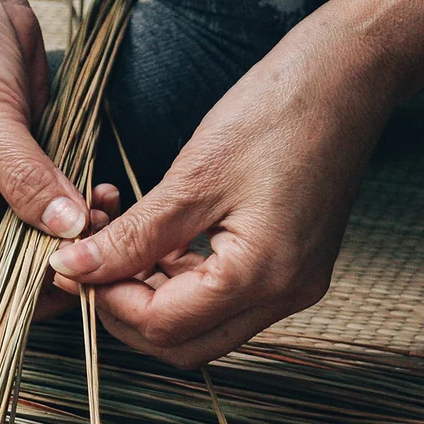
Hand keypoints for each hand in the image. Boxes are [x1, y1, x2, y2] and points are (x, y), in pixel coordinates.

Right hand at [0, 0, 88, 314]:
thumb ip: (28, 181)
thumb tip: (68, 230)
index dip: (27, 284)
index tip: (74, 273)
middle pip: (18, 263)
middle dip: (62, 259)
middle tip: (104, 245)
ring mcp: (1, 186)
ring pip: (46, 235)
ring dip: (81, 232)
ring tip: (108, 211)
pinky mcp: (32, 164)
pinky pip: (62, 203)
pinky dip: (85, 206)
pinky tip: (105, 194)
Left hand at [48, 0, 423, 366]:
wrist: (350, 78)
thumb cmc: (277, 112)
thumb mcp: (194, 176)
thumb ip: (134, 235)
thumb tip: (76, 267)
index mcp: (263, 276)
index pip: (165, 325)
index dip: (109, 302)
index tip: (73, 263)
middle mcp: (285, 296)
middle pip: (185, 345)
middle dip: (128, 314)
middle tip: (90, 265)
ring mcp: (294, 287)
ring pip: (205, 329)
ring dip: (154, 302)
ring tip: (119, 250)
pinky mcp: (294, 269)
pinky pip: (227, 301)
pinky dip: (185, 286)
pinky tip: (159, 247)